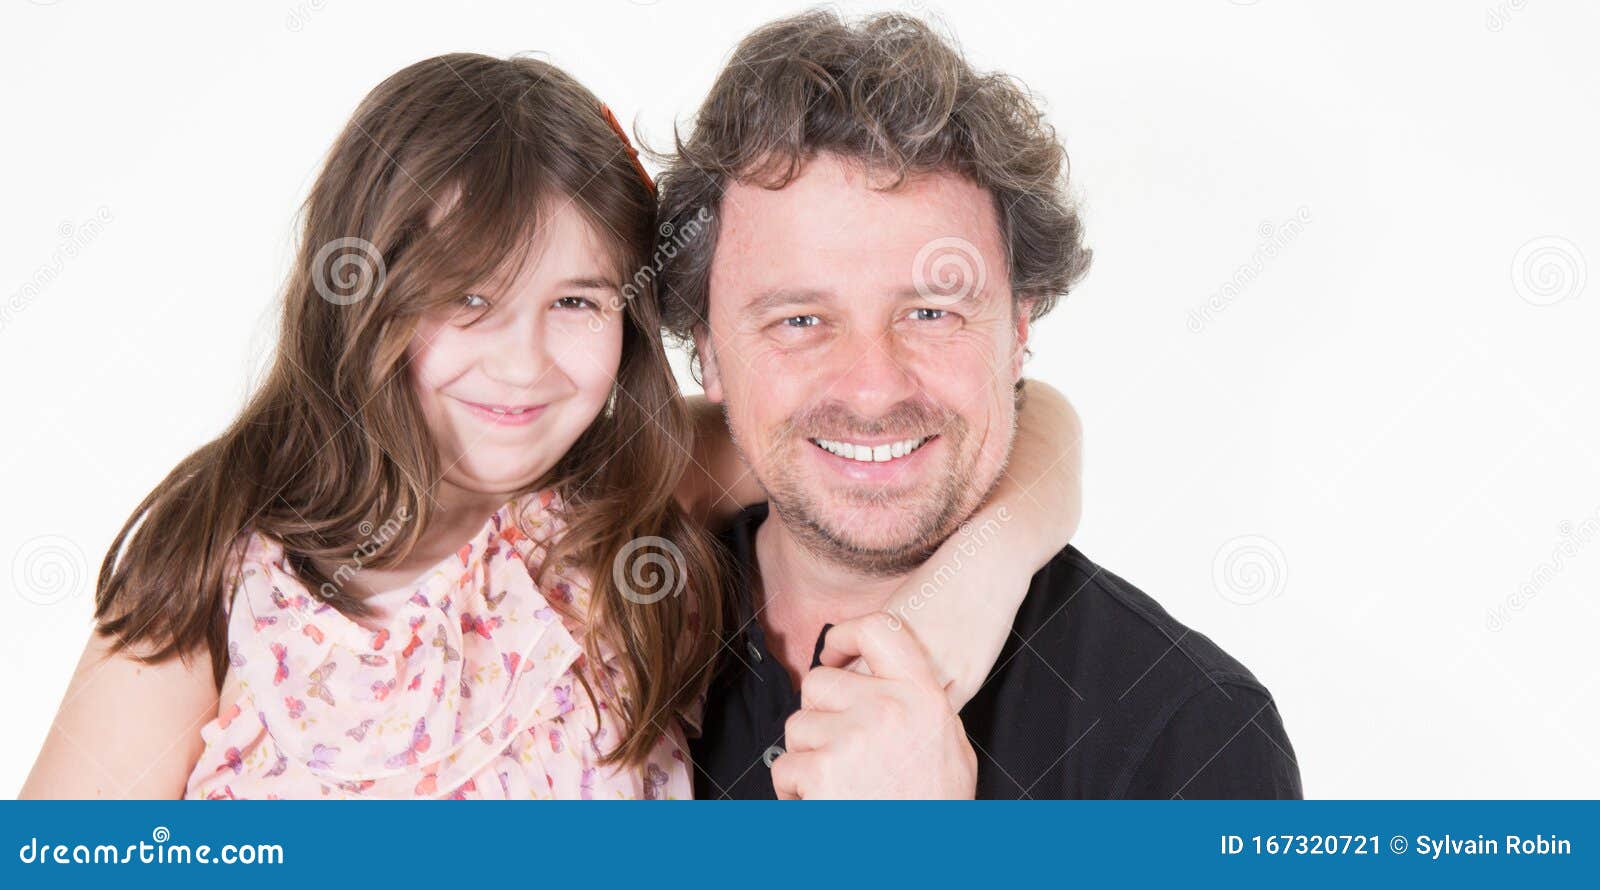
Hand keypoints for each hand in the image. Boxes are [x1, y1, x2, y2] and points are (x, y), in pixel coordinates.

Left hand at [771, 612, 976, 798]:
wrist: (926, 864)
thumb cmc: (935, 811)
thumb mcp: (949, 747)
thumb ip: (918, 706)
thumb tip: (882, 678)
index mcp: (923, 696)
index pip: (880, 630)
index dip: (846, 633)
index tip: (832, 650)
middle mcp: (888, 707)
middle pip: (818, 683)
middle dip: (819, 716)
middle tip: (841, 753)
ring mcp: (852, 737)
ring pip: (797, 726)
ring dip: (806, 756)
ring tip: (838, 788)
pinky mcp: (822, 771)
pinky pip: (784, 767)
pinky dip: (794, 792)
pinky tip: (823, 807)